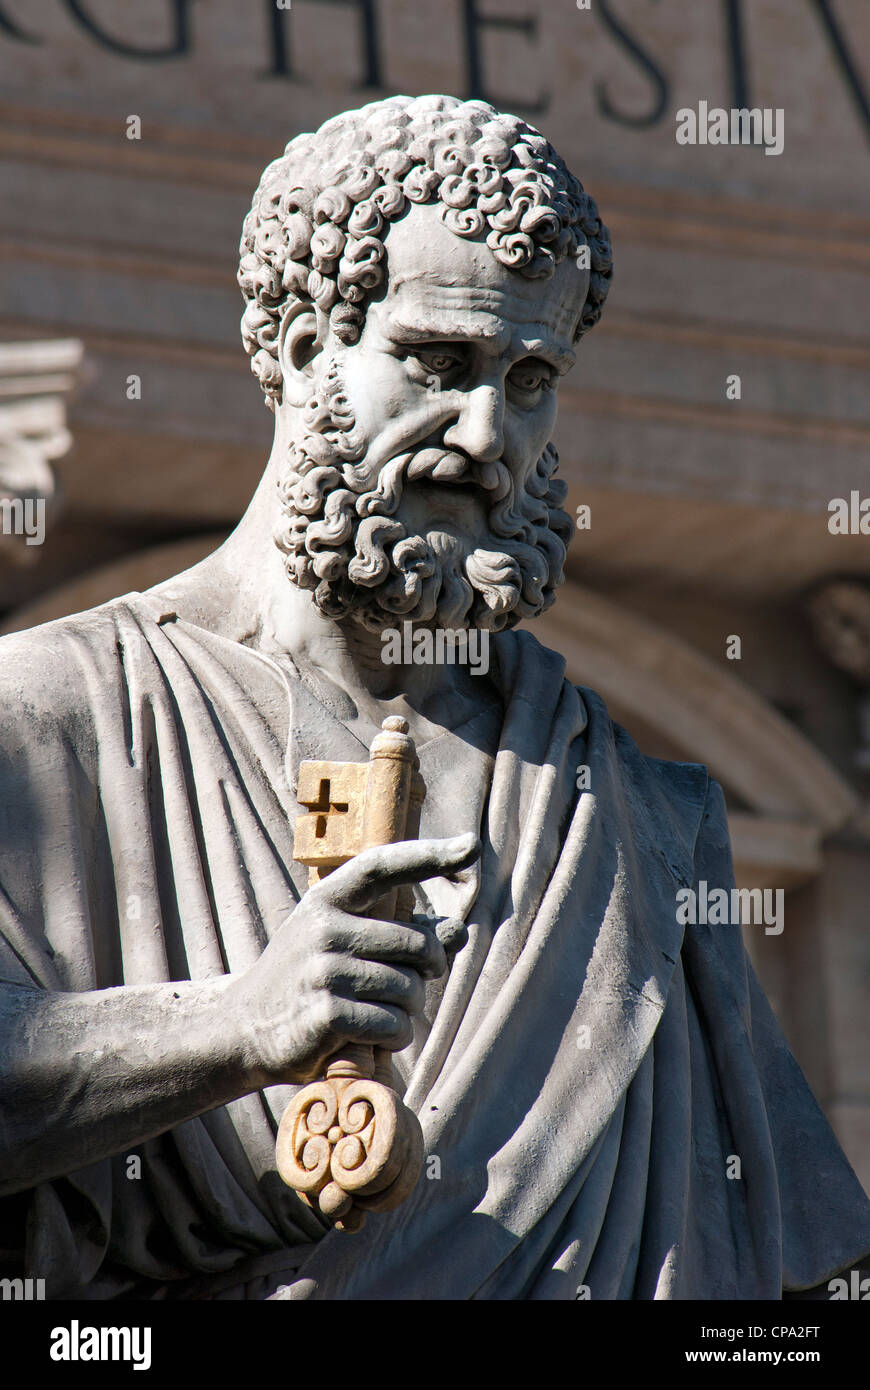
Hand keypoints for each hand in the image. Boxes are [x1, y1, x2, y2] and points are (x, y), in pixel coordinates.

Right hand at [230, 832, 479, 1085]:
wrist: (244, 1027)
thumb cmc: (309, 979)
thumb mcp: (343, 943)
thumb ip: (399, 935)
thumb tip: (457, 931)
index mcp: (327, 899)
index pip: (383, 865)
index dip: (428, 855)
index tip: (470, 846)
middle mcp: (323, 927)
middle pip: (416, 944)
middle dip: (428, 970)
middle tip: (415, 983)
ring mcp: (321, 969)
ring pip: (409, 989)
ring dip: (408, 1010)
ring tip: (381, 1014)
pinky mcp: (325, 1013)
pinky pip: (393, 1024)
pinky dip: (395, 1037)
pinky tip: (371, 1038)